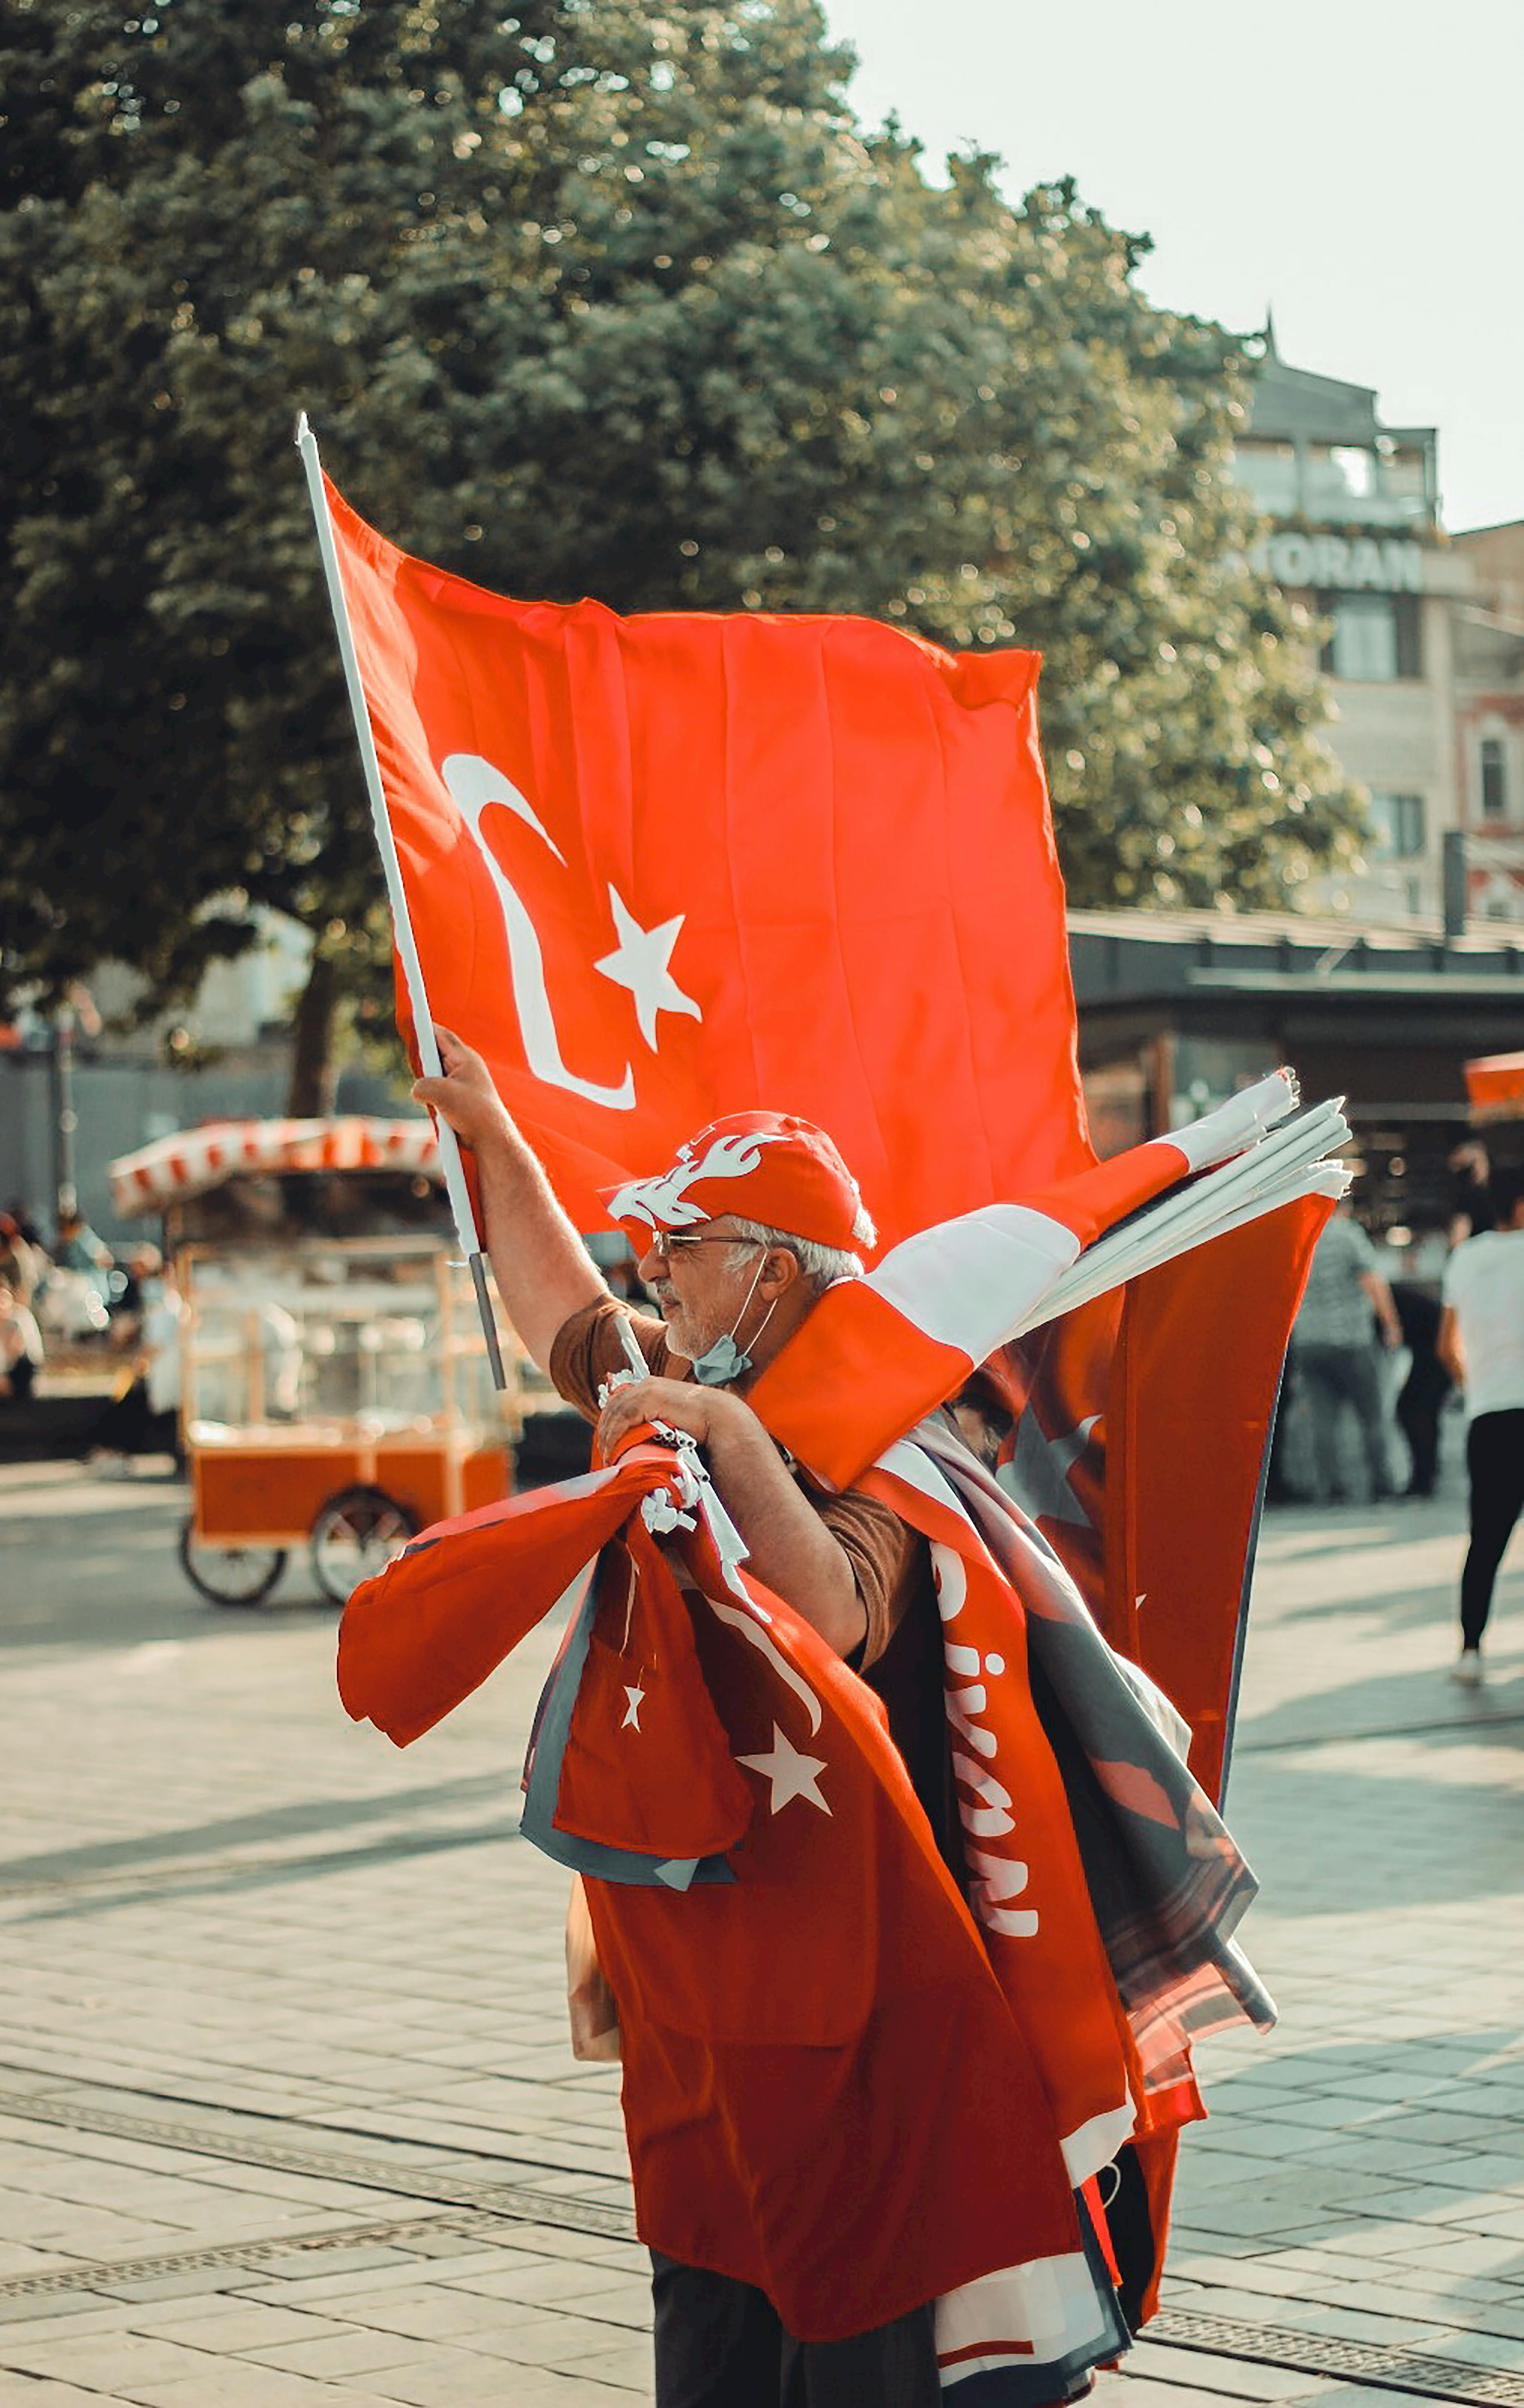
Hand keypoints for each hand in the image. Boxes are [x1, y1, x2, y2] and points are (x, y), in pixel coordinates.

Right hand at [411, 1026, 512, 1152]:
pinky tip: (431, 1102)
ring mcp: (464, 1082)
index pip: (442, 1036)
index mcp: (466, 1059)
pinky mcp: (461, 1097)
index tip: (412, 1017)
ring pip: (438, 1071)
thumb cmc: (474, 1114)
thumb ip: (423, 1086)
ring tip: (425, 1087)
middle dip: (423, 1053)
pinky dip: (432, 1091)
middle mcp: (466, 1067)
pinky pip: (441, 1087)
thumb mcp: (442, 1096)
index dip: (425, 1027)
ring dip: (427, 1077)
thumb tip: (416, 1090)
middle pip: (438, 1051)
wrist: (491, 1140)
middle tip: (410, 1055)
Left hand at [595, 1375, 745, 1462]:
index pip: (621, 1402)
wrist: (719, 1420)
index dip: (610, 1421)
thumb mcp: (671, 1421)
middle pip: (614, 1406)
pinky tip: (612, 1448)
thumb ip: (656, 1423)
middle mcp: (647, 1385)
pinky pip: (623, 1418)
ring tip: (607, 1454)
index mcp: (651, 1388)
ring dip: (607, 1435)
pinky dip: (614, 1434)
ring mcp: (648, 1390)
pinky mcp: (650, 1398)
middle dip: (605, 1429)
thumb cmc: (700, 1424)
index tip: (606, 1440)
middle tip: (604, 1450)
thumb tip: (644, 1439)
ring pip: (615, 1412)